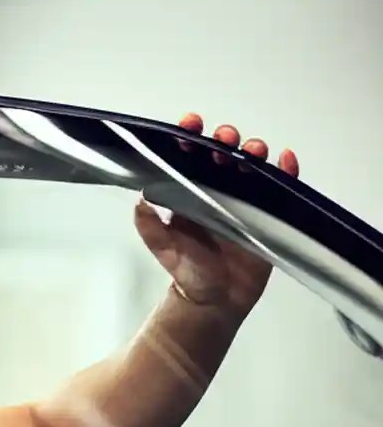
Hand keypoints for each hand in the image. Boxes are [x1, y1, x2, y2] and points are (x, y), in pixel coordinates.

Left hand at [134, 112, 300, 317]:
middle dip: (225, 140)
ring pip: (251, 166)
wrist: (215, 301)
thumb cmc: (188, 274)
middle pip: (222, 154)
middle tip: (224, 139)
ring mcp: (242, 201)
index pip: (189, 157)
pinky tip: (285, 160)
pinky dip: (285, 171)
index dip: (190, 137)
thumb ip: (150, 227)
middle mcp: (216, 192)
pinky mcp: (266, 215)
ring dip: (253, 151)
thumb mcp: (164, 250)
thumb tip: (139, 201)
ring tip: (253, 150)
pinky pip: (278, 188)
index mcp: (188, 193)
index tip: (190, 124)